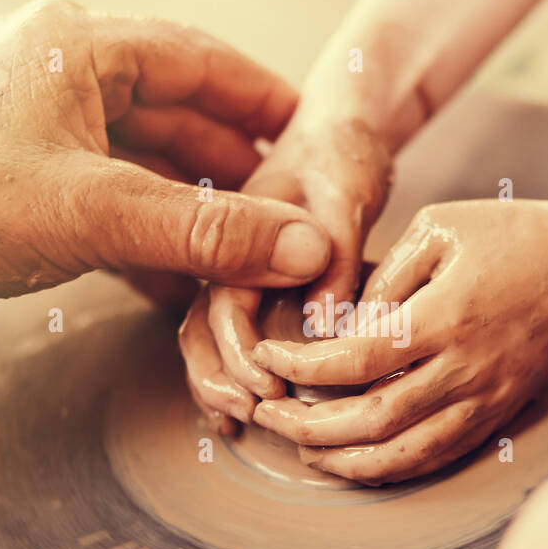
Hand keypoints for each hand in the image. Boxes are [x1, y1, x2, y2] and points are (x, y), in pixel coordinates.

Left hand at [0, 0, 331, 320]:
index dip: (265, 103)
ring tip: (248, 258)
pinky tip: (182, 281)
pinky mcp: (22, 174)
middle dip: (234, 172)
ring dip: (193, 212)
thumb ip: (210, 234)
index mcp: (77, 44)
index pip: (201, 60)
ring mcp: (39, 123)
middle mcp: (59, 69)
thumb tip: (312, 248)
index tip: (315, 139)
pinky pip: (109, 195)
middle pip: (177, 114)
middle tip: (290, 216)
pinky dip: (147, 234)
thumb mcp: (97, 216)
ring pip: (144, 162)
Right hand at [179, 117, 391, 431]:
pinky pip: (233, 333)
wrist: (340, 123)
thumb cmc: (343, 148)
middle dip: (218, 379)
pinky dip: (235, 370)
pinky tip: (252, 404)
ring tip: (240, 425)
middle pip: (201, 329)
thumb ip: (335, 251)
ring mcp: (233, 271)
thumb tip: (326, 323)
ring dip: (220, 381)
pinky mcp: (252, 283)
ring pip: (209, 336)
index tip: (268, 386)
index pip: (224, 304)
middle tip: (251, 416)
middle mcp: (224, 256)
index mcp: (235, 231)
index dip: (240, 352)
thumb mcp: (346, 190)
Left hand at [250, 198, 547, 482]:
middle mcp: (465, 370)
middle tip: (266, 416)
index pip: (355, 360)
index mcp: (445, 317)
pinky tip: (355, 463)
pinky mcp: (495, 416)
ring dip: (344, 462)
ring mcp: (484, 401)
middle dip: (307, 427)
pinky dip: (389, 469)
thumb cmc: (510, 235)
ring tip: (301, 451)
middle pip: (371, 420)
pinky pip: (436, 458)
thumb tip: (341, 331)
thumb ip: (384, 279)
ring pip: (403, 454)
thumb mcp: (438, 227)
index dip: (301, 368)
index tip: (267, 357)